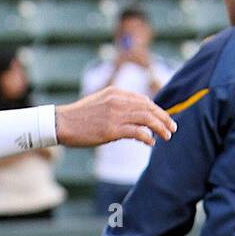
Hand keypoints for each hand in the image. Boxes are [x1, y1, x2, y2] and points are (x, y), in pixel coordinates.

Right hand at [55, 86, 175, 147]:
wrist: (61, 123)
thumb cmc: (77, 117)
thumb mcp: (98, 103)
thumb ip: (115, 107)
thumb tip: (130, 120)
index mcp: (115, 92)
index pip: (142, 100)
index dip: (156, 110)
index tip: (162, 118)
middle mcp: (118, 101)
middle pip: (149, 108)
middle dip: (163, 118)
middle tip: (172, 127)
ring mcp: (115, 115)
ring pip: (146, 119)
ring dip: (160, 127)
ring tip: (167, 136)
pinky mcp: (112, 129)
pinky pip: (137, 132)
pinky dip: (147, 137)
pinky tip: (151, 142)